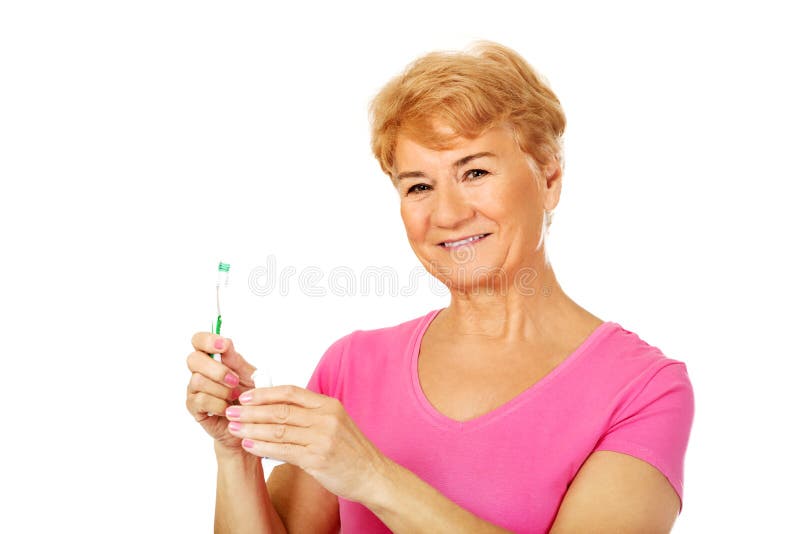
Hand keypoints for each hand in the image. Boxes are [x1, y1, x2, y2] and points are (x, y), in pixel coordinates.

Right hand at [185, 332, 255, 452]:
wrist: (249, 424)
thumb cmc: (249, 397)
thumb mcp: (248, 376)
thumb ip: (236, 361)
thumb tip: (226, 344)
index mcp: (213, 359)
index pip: (199, 341)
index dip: (207, 340)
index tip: (223, 346)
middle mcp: (200, 372)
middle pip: (194, 359)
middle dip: (216, 370)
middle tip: (234, 381)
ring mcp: (194, 390)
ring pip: (198, 381)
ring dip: (221, 389)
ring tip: (234, 397)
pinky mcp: (194, 408)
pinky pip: (201, 400)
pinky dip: (218, 404)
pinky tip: (227, 409)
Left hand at [225, 385, 390, 502]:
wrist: (371, 474)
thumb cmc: (350, 450)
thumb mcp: (335, 422)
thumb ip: (310, 414)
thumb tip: (276, 408)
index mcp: (328, 405)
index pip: (291, 392)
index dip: (265, 393)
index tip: (245, 396)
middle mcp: (325, 418)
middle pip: (281, 410)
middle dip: (252, 411)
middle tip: (231, 411)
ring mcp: (322, 438)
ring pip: (279, 430)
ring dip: (253, 428)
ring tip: (235, 428)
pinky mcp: (317, 458)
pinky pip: (283, 450)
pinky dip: (263, 447)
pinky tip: (250, 445)